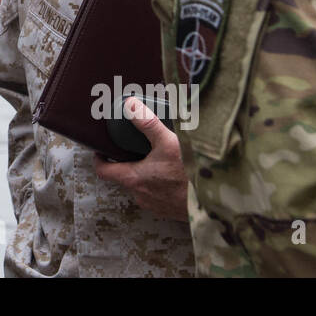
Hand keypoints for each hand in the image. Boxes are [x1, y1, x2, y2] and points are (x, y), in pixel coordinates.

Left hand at [93, 97, 188, 219]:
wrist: (215, 201)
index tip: (102, 150)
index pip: (104, 171)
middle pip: (124, 177)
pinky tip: (173, 175)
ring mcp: (154, 205)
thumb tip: (130, 104)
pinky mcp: (169, 211)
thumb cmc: (189, 173)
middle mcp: (140, 196)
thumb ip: (147, 123)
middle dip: (128, 163)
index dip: (100, 160)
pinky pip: (158, 196)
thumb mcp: (168, 142)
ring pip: (142, 187)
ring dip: (146, 175)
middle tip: (135, 148)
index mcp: (133, 179)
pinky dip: (160, 186)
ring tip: (157, 160)